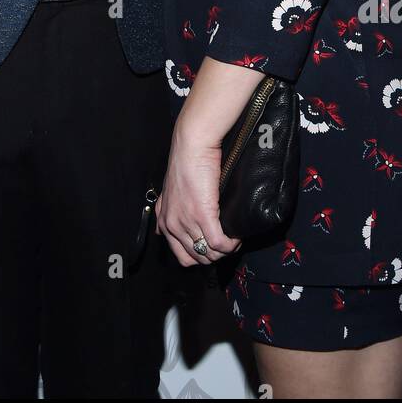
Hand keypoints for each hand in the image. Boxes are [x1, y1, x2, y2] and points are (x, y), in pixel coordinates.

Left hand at [155, 118, 240, 267]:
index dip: (202, 256)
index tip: (214, 246)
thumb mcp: (171, 191)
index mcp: (165, 220)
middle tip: (228, 242)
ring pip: (210, 253)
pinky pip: (219, 244)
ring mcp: (186, 221)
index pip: (182, 256)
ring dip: (226, 250)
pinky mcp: (202, 215)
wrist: (192, 144)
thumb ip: (170, 210)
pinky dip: (232, 244)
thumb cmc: (186, 161)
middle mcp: (172, 225)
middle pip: (198, 258)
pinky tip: (237, 236)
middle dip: (215, 255)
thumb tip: (164, 230)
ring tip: (234, 238)